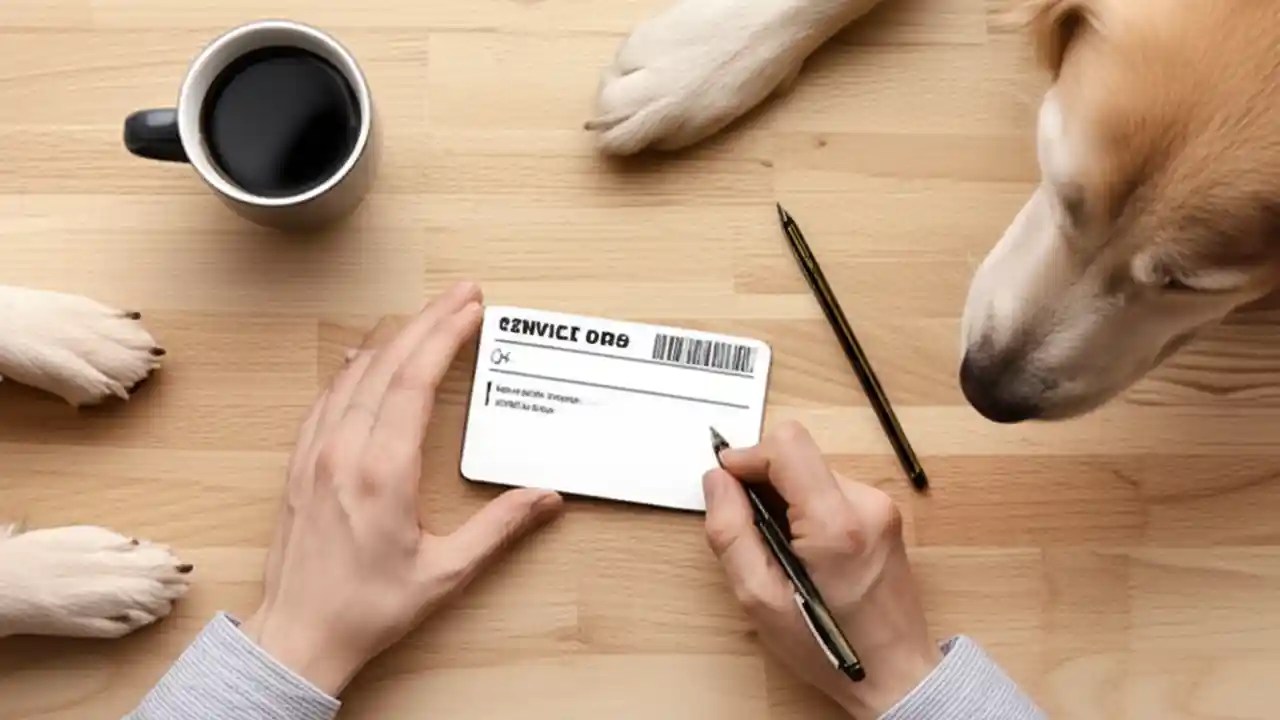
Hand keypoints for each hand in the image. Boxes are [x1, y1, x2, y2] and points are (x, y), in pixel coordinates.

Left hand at [241, 282, 563, 694]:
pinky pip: (326, 399)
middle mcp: (343, 451)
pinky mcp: (300, 465)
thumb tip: (545, 497)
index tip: (470, 309)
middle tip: (460, 294)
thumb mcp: (446, 572)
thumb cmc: (368, 608)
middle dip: (427, 321)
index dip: (444, 337)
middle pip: (386, 364)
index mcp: (382, 472)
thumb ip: (499, 528)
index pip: (415, 381)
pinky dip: (352, 368)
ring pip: (353, 375)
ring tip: (424, 316)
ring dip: (392, 339)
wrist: (300, 634)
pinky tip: (362, 357)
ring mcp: (315, 454)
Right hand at [703, 421, 939, 717]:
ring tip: (782, 549)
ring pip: (812, 472)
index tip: (727, 484)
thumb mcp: (760, 599)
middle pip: (798, 457)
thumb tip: (717, 481)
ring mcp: (879, 506)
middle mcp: (865, 504)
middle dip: (764, 483)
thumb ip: (731, 533)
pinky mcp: (883, 513)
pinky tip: (806, 550)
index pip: (787, 445)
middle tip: (753, 531)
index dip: (748, 457)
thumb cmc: (829, 646)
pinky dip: (807, 509)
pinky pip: (830, 490)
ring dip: (785, 499)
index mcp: (836, 524)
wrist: (893, 671)